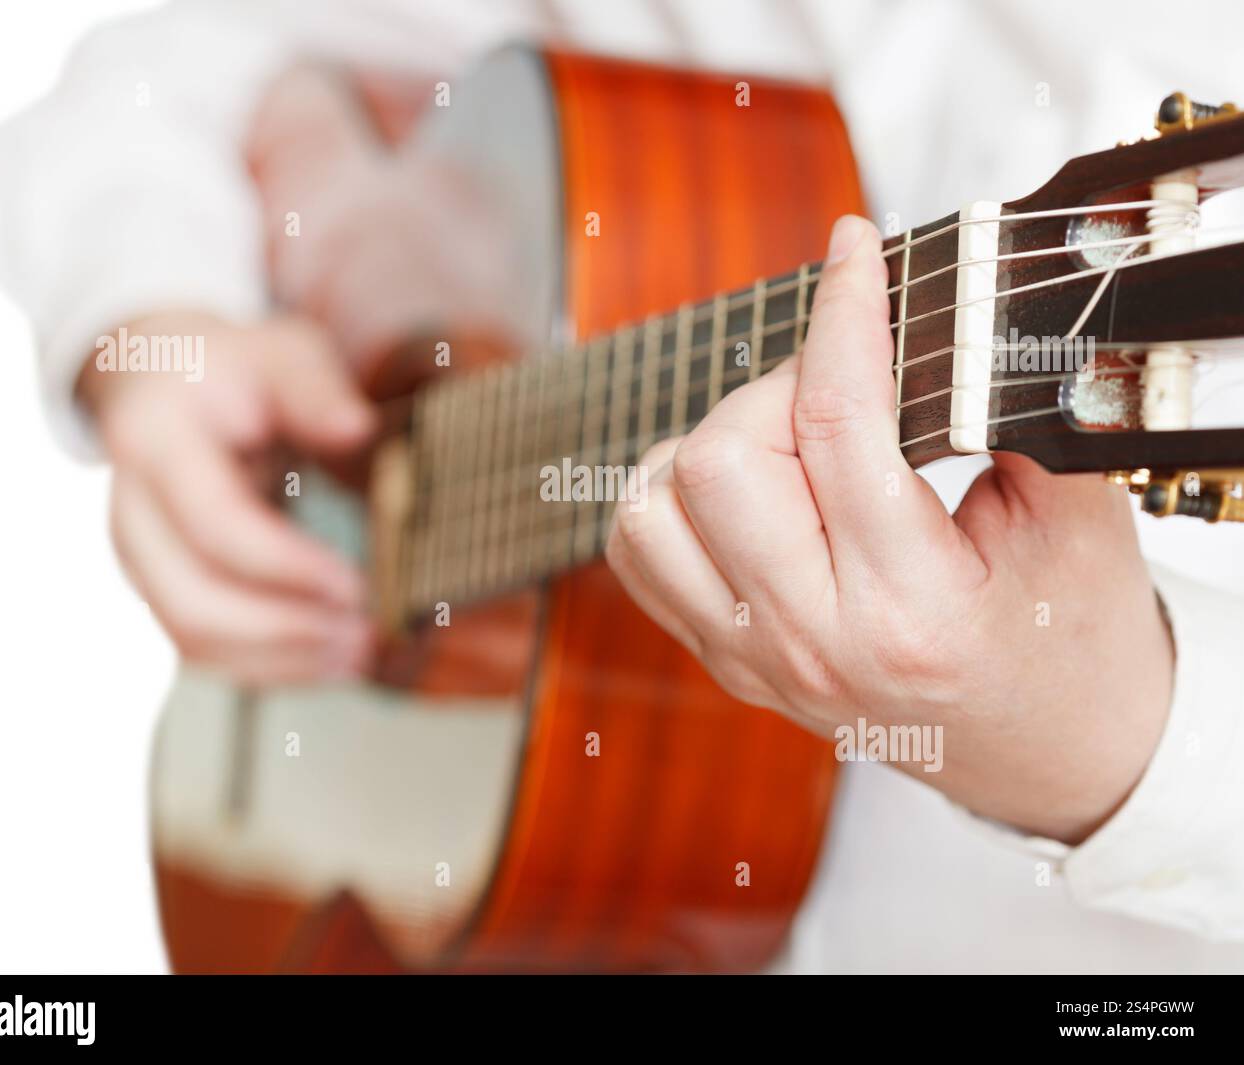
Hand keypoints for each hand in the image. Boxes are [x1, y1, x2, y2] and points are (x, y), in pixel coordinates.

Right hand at [79, 312, 377, 684]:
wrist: (168, 381)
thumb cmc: (232, 369)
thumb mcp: (280, 352)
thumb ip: (315, 389)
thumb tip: (356, 428)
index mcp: (154, 442)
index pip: (215, 524)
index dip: (285, 566)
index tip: (355, 586)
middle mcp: (131, 510)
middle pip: (192, 600)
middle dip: (285, 631)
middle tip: (365, 633)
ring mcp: (139, 556)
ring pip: (193, 638)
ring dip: (280, 661)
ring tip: (359, 655)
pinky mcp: (161, 586)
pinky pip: (204, 645)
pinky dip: (267, 665)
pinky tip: (328, 661)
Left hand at [606, 215, 1173, 843]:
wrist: (1049, 754)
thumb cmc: (1071, 638)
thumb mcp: (1073, 518)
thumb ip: (999, 413)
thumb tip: (923, 317)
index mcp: (911, 610)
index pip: (837, 424)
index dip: (842, 311)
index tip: (853, 248)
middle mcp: (813, 641)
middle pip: (717, 463)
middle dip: (774, 388)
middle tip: (841, 388)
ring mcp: (753, 657)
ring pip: (652, 508)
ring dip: (709, 442)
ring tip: (787, 443)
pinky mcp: (723, 658)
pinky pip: (638, 555)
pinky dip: (670, 497)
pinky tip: (740, 489)